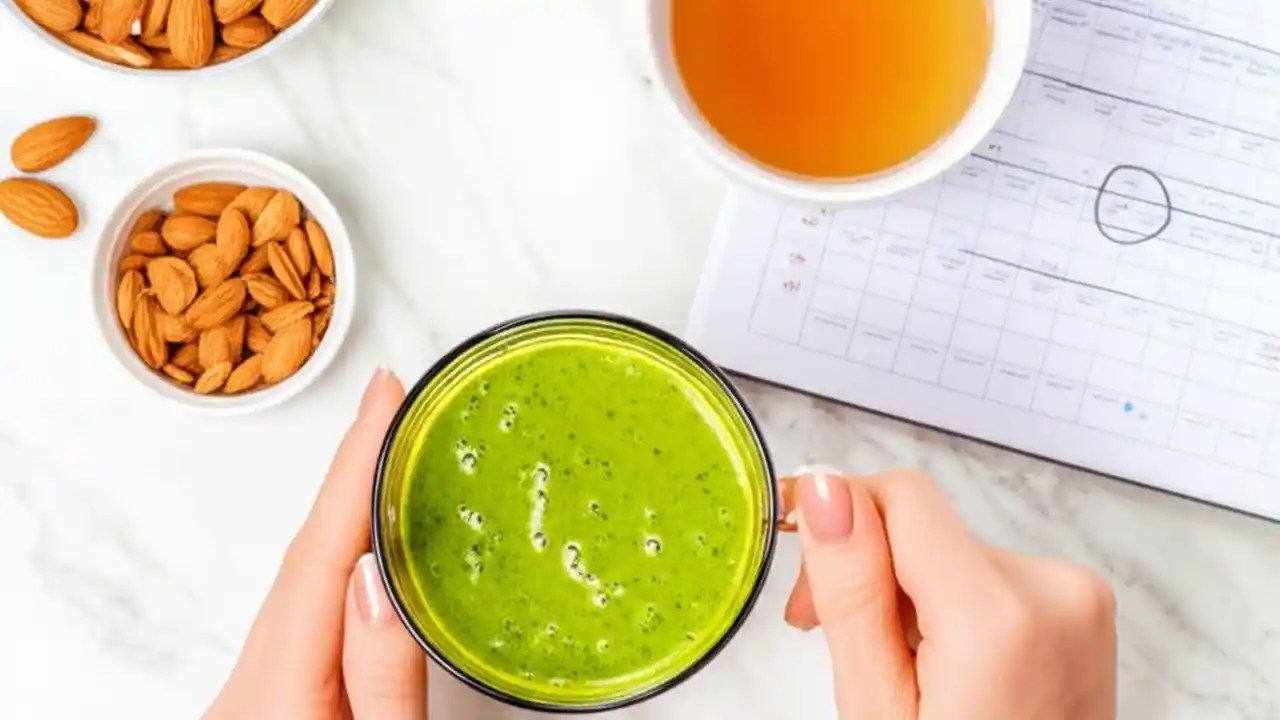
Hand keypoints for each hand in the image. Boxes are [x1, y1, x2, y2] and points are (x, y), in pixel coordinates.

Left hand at [206, 368, 427, 719]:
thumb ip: (381, 679)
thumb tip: (377, 579)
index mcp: (275, 694)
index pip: (318, 554)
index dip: (353, 465)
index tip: (383, 396)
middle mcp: (248, 687)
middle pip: (306, 559)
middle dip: (354, 473)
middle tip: (398, 406)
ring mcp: (252, 695)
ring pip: (305, 584)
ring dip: (349, 516)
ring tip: (395, 457)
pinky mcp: (268, 703)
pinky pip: (306, 611)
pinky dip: (339, 564)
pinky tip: (371, 546)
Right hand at [782, 467, 1115, 719]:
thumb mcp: (877, 705)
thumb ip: (851, 591)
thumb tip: (825, 489)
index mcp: (1000, 614)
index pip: (901, 495)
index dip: (837, 518)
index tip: (801, 557)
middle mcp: (1055, 589)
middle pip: (922, 524)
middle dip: (864, 569)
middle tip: (825, 636)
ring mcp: (1076, 598)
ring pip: (949, 549)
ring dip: (904, 592)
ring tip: (889, 665)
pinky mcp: (1078, 607)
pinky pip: (986, 573)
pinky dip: (947, 606)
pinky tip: (934, 663)